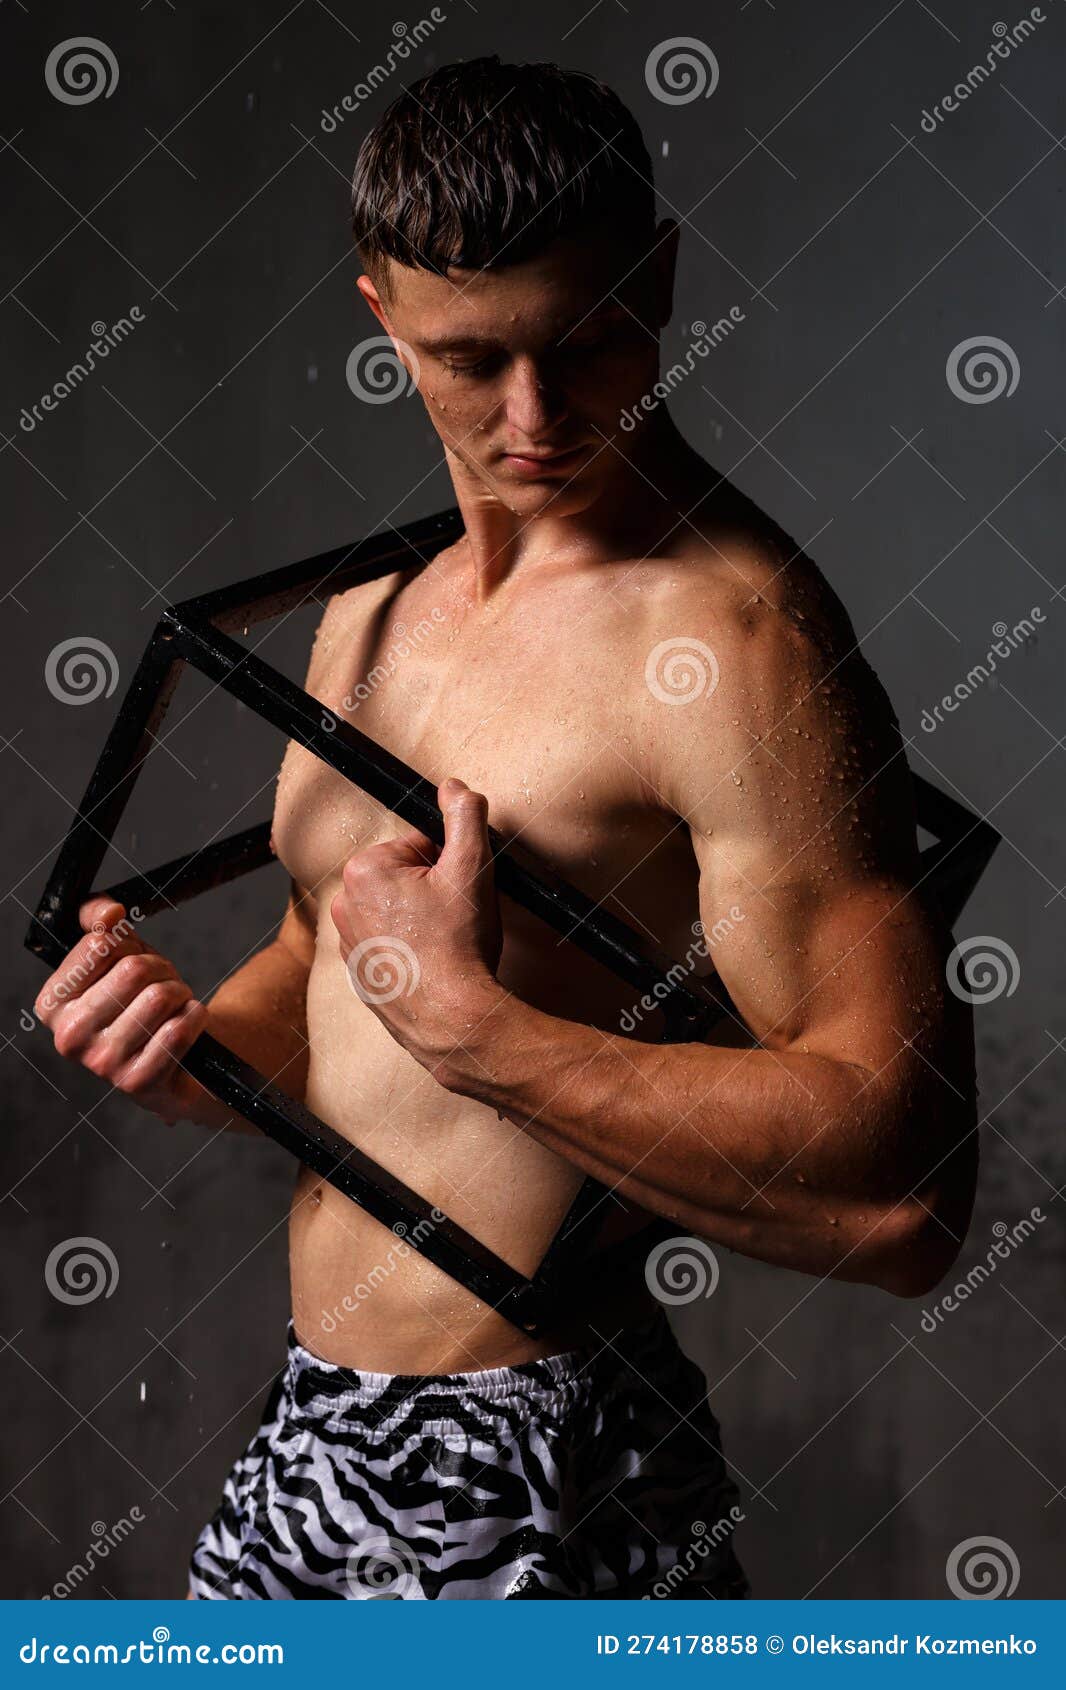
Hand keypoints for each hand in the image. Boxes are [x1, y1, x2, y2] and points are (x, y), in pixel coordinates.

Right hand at [34, 898, 213, 1126]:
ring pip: (160, 997)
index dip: (129, 944)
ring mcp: (103, 1064)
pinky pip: (180, 1028)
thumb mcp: (119, 955)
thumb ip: (100, 921)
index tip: (131, 960)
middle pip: (134, 970)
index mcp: (53, 1004)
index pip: (100, 944)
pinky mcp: (139, 1083)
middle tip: (162, 983)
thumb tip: (107, 913)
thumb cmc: (140, 1002)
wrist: (173, 1057)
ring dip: (179, 993)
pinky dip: (194, 1017)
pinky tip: (185, 1025)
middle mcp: (69, 1038)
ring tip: (173, 1005)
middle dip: (160, 969)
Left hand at [331, 777, 503, 1077]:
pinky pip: (389, 943)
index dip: (447, 865)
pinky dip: (411, 948)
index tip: (458, 891)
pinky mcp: (358, 972)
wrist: (451, 1019)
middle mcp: (344, 904)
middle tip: (455, 919)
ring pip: (398, 911)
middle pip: (404, 876)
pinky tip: (433, 964)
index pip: (417, 845)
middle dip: (432, 891)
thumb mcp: (472, 869)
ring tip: (446, 944)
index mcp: (364, 870)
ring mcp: (347, 942)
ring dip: (423, 919)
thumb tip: (454, 786)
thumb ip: (465, 816)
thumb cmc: (459, 946)